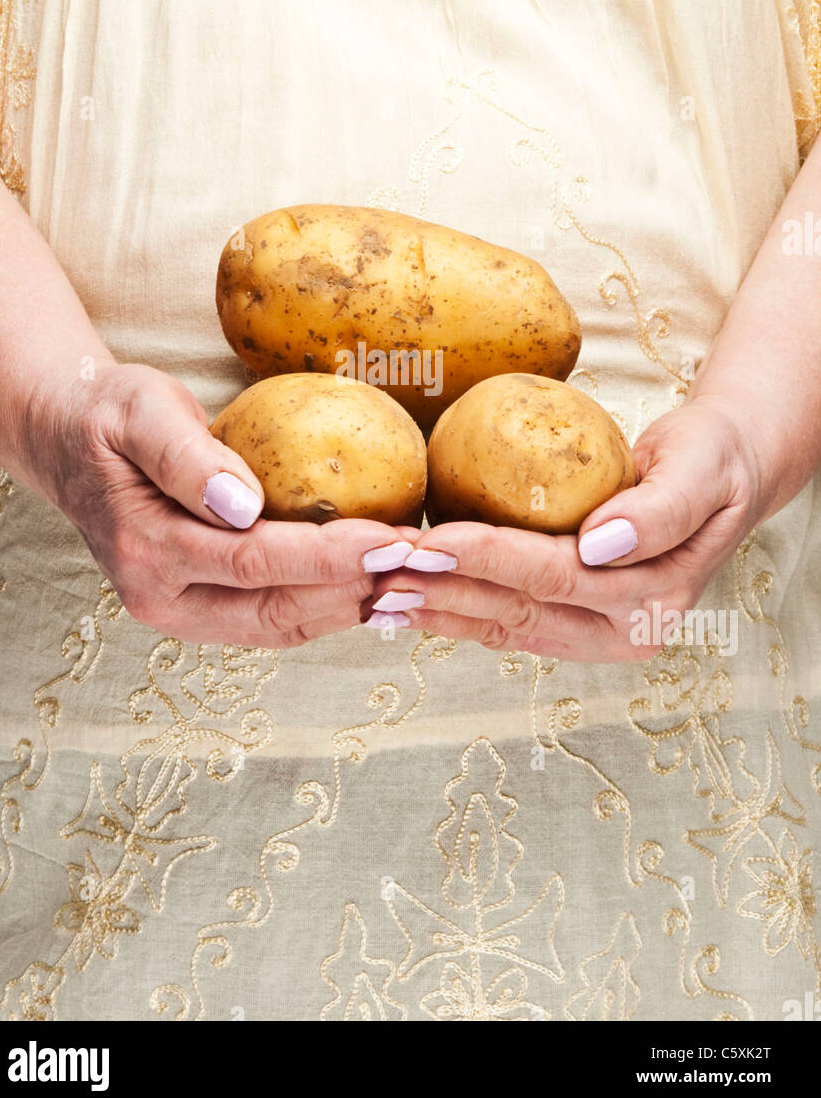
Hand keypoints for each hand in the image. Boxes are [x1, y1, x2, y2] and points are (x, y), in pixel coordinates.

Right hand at [32, 362, 416, 646]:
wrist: (68, 439)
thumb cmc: (108, 414)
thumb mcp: (139, 411)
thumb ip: (187, 456)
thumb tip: (243, 504)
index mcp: (145, 548)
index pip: (252, 562)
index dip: (327, 556)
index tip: (391, 538)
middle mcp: (158, 597)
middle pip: (273, 609)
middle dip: (353, 590)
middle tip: (420, 564)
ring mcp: (178, 612)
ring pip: (277, 627)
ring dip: (346, 608)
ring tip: (409, 579)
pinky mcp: (198, 609)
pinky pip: (270, 618)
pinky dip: (323, 607)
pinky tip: (370, 585)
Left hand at [364, 396, 764, 661]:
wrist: (723, 472)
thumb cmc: (712, 460)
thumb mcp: (701, 471)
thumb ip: (660, 511)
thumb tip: (602, 544)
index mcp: (654, 600)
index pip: (554, 576)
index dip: (488, 558)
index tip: (430, 538)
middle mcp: (623, 631)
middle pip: (517, 610)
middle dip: (443, 590)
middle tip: (380, 569)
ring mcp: (595, 636)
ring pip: (502, 625)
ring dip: (436, 610)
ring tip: (375, 594)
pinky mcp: (570, 627)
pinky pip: (504, 622)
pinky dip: (453, 611)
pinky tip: (406, 601)